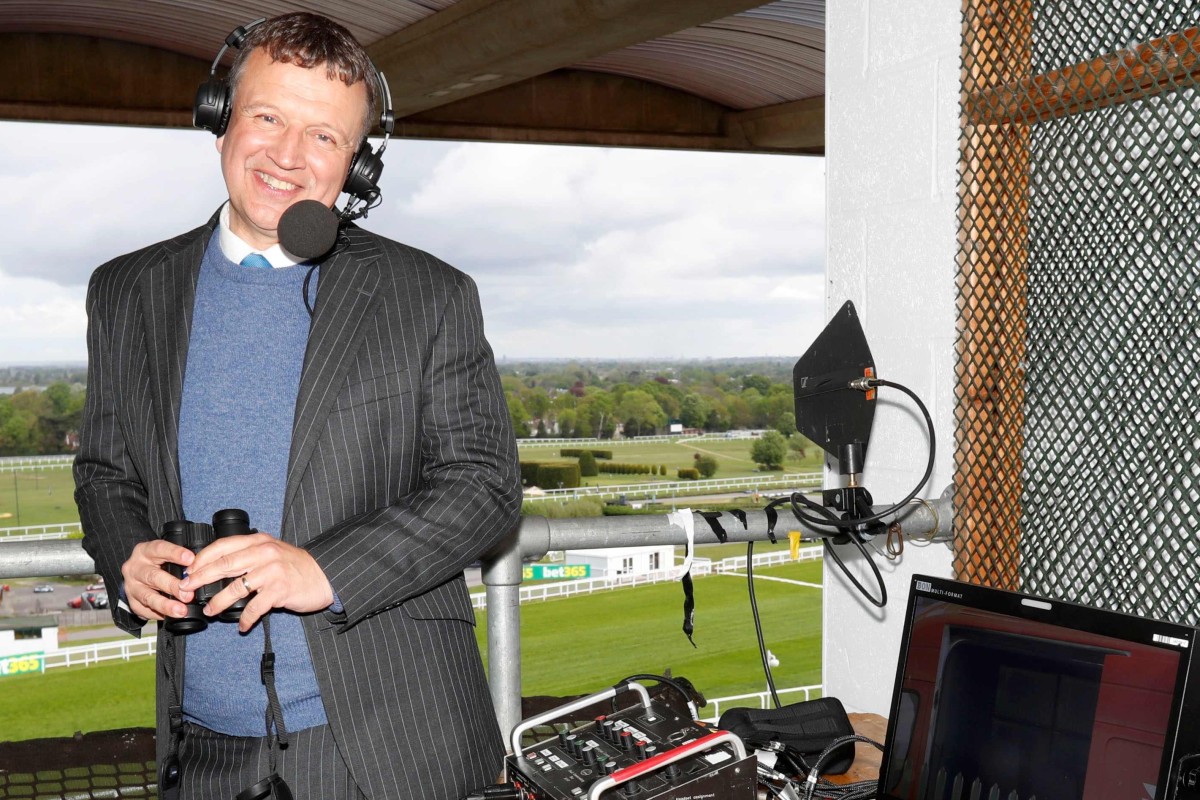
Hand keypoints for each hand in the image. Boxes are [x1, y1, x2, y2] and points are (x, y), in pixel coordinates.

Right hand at [121, 540, 195, 620]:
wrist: (136, 574)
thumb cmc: (157, 562)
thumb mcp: (165, 554)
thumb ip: (179, 558)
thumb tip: (201, 565)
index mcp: (144, 551)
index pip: (159, 549)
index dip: (175, 553)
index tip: (190, 559)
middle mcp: (135, 568)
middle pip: (153, 576)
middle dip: (172, 586)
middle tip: (188, 595)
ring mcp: (131, 586)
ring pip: (147, 596)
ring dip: (166, 605)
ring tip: (181, 611)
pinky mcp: (132, 602)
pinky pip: (144, 610)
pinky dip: (158, 614)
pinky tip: (170, 617)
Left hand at [181, 533, 334, 631]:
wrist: (325, 575)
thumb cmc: (296, 566)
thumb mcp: (272, 551)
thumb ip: (250, 553)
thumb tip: (217, 566)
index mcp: (259, 541)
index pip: (222, 546)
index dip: (201, 559)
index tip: (188, 571)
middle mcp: (264, 553)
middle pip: (223, 565)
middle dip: (200, 579)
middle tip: (186, 590)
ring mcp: (272, 571)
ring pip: (235, 588)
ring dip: (218, 602)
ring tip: (209, 610)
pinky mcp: (280, 590)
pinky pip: (255, 607)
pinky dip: (246, 619)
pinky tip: (242, 626)